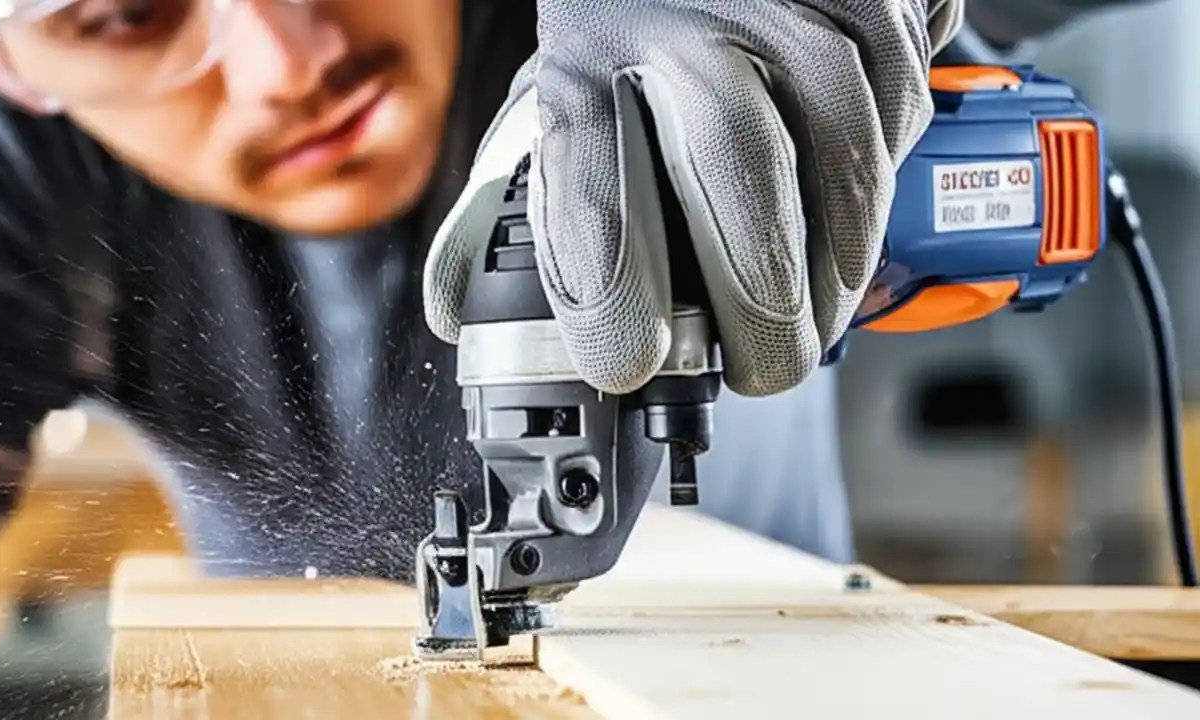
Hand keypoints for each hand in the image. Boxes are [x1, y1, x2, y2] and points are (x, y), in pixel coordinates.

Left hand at [425, 1, 962, 395]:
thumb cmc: (637, 11)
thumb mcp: (569, 77)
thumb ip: (558, 188)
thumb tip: (497, 310)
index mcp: (588, 55)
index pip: (595, 196)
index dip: (614, 303)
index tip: (629, 362)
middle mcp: (694, 27)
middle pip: (742, 196)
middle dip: (764, 317)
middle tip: (763, 366)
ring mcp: (796, 10)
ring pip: (846, 174)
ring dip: (838, 272)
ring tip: (813, 315)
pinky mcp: (877, 2)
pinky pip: (899, 125)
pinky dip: (880, 187)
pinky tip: (846, 212)